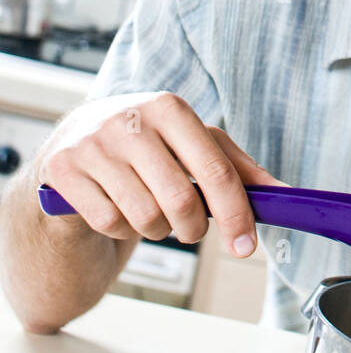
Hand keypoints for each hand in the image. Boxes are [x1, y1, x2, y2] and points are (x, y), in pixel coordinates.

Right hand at [37, 91, 280, 256]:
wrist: (74, 145)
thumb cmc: (147, 147)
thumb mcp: (192, 145)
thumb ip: (237, 168)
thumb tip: (285, 194)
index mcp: (170, 107)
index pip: (214, 169)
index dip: (235, 213)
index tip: (245, 245)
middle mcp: (130, 119)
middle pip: (181, 200)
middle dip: (193, 228)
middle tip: (190, 227)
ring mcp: (93, 143)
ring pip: (145, 217)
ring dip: (157, 229)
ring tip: (150, 210)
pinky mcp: (63, 168)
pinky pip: (110, 223)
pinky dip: (122, 230)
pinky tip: (119, 209)